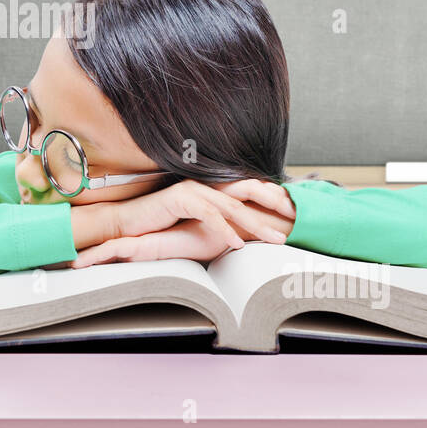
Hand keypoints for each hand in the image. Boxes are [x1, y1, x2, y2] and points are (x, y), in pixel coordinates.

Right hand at [72, 178, 295, 268]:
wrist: (130, 222)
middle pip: (250, 191)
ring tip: (275, 239)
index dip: (275, 197)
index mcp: (214, 186)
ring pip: (234, 205)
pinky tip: (237, 244)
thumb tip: (245, 233)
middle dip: (275, 204)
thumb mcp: (199, 223)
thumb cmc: (164, 225)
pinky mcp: (181, 198)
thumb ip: (221, 221)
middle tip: (297, 220)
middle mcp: (207, 183)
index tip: (296, 213)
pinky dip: (225, 229)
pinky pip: (209, 215)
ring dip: (256, 224)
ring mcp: (195, 189)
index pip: (252, 188)